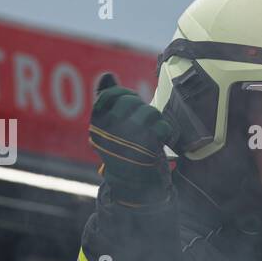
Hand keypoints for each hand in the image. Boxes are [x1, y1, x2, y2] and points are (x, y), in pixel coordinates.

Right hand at [89, 73, 175, 204]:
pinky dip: (164, 131)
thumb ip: (108, 100)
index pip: (110, 96)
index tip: (130, 107)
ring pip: (149, 113)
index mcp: (96, 125)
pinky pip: (161, 127)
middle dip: (141, 108)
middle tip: (144, 121)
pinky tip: (160, 139)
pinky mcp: (147, 147)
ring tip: (152, 132)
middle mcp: (108, 131)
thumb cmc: (122, 152)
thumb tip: (107, 75)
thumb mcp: (109, 127)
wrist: (134, 185)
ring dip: (155, 120)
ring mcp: (127, 139)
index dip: (124, 97)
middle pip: (131, 102)